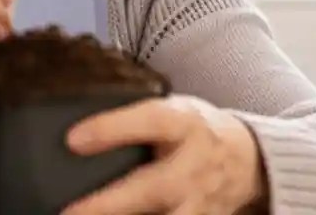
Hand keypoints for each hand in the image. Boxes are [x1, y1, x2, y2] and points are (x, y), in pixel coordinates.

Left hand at [63, 95, 267, 214]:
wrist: (244, 159)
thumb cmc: (191, 129)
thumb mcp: (168, 110)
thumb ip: (132, 119)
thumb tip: (76, 132)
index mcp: (183, 124)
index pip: (150, 122)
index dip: (111, 130)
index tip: (73, 140)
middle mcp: (193, 166)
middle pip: (155, 188)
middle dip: (111, 203)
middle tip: (70, 211)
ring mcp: (199, 202)